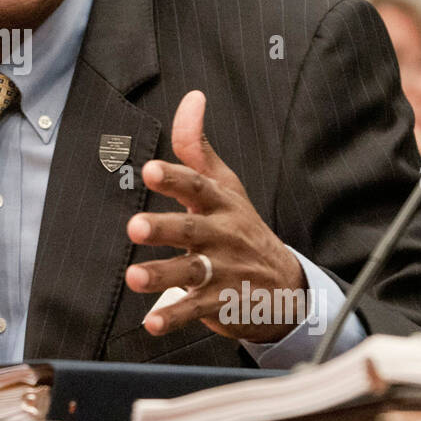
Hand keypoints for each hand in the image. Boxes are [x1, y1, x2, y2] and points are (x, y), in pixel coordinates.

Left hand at [124, 91, 304, 342]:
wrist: (285, 286)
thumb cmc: (241, 227)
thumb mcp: (226, 185)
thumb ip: (197, 147)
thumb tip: (192, 98)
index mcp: (220, 204)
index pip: (198, 186)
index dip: (175, 178)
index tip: (151, 170)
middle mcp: (221, 236)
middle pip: (192, 231)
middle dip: (164, 228)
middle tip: (136, 226)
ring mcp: (223, 271)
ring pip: (191, 272)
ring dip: (162, 275)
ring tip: (135, 277)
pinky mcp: (221, 304)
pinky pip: (195, 311)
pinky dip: (174, 317)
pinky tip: (151, 322)